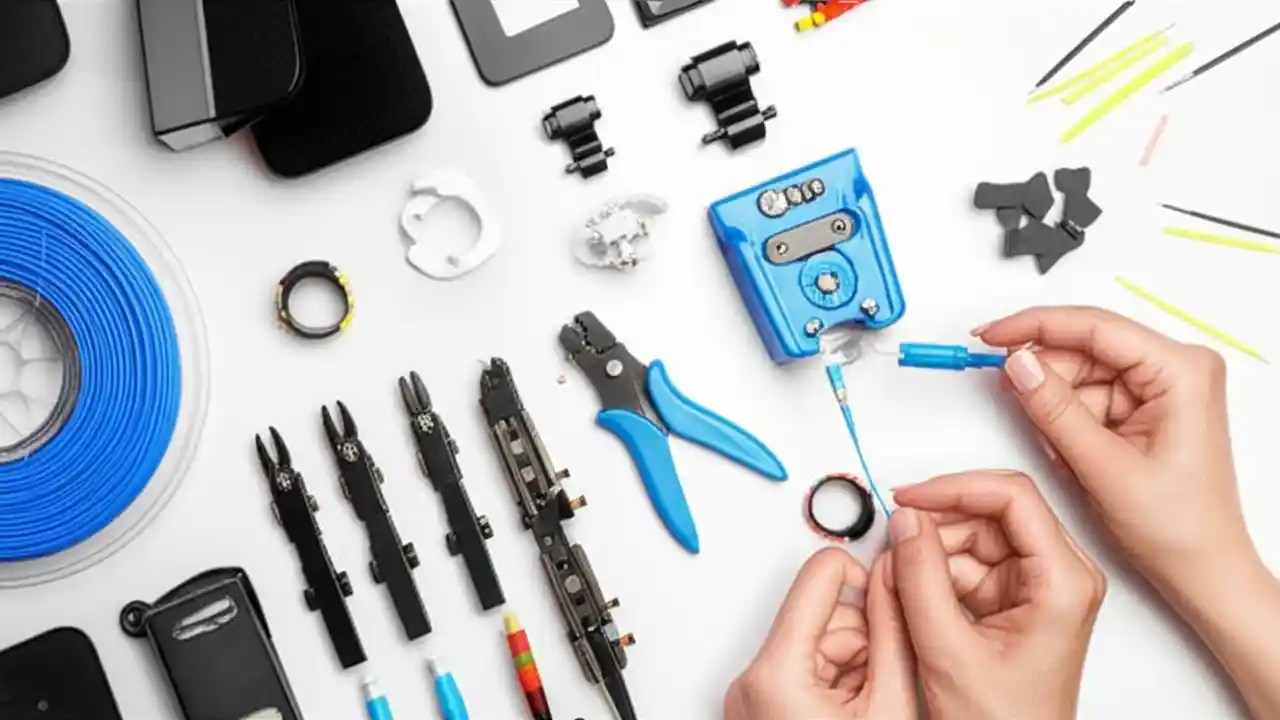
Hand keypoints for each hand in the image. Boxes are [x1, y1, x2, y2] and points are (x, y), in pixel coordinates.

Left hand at [724, 548, 916, 719]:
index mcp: (774, 675)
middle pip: (818, 614)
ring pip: (813, 642)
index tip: (889, 594)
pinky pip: (801, 671)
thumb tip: (893, 576)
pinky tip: (849, 712)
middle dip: (861, 638)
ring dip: (850, 664)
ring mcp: (748, 698)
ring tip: (867, 705)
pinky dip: (832, 684)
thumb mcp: (890, 706)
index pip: (819, 574)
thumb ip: (893, 631)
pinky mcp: (755, 709)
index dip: (864, 577)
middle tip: (883, 678)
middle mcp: (749, 682)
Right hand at [890, 471, 1106, 719]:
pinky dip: (937, 570)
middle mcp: (1061, 577)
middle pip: (994, 512)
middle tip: (899, 538)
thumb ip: (920, 579)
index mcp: (1064, 583)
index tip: (911, 497)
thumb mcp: (948, 650)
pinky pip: (971, 561)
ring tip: (903, 578)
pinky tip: (917, 593)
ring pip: (977, 534)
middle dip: (939, 523)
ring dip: (934, 550)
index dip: (955, 488)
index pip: (1013, 497)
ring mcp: (1040, 587)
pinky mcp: (1017, 598)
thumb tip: (906, 521)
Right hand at [974, 307, 1253, 592]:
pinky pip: (1086, 398)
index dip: (1034, 327)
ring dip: (1056, 413)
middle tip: (1020, 410)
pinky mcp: (1143, 406)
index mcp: (1181, 371)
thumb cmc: (1180, 527)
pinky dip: (1067, 426)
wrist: (1202, 570)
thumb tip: (1017, 364)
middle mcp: (1174, 369)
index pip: (1095, 327)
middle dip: (1047, 384)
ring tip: (1065, 456)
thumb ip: (1055, 411)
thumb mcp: (1104, 468)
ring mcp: (1159, 387)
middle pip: (1083, 349)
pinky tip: (1074, 456)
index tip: (990, 337)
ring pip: (1078, 376)